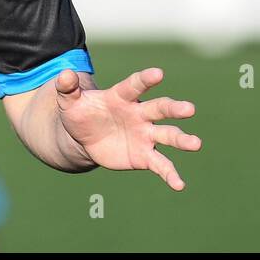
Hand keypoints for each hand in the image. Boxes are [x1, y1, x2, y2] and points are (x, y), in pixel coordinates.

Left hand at [54, 67, 200, 190]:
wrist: (84, 138)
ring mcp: (145, 135)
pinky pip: (161, 165)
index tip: (158, 73)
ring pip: (168, 135)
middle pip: (159, 109)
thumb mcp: (70, 101)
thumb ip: (67, 88)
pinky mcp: (145, 156)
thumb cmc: (81, 114)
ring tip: (196, 143)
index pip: (134, 86)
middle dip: (174, 108)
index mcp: (121, 97)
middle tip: (189, 108)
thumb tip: (63, 75)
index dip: (145, 79)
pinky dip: (170, 175)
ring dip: (182, 139)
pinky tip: (179, 185)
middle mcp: (139, 114)